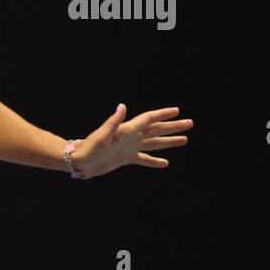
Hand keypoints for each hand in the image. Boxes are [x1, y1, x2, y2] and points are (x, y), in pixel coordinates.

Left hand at [71, 104, 192, 178]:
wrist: (79, 161)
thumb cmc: (89, 147)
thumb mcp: (101, 135)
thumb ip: (113, 122)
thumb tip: (122, 106)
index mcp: (127, 130)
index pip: (148, 119)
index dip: (162, 114)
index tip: (177, 110)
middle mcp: (131, 137)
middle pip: (156, 130)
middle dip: (172, 126)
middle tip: (189, 123)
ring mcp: (129, 148)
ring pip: (154, 144)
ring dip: (169, 142)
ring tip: (185, 139)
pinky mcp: (126, 159)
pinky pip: (144, 159)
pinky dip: (154, 161)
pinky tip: (165, 163)